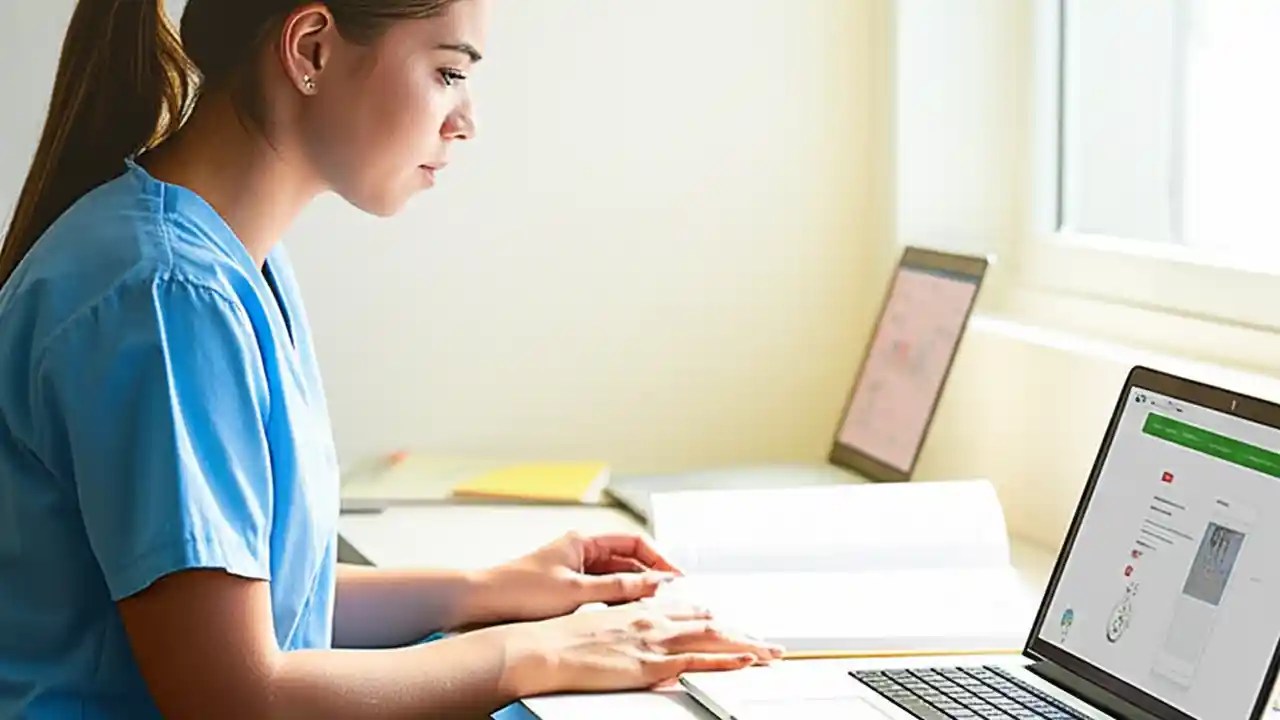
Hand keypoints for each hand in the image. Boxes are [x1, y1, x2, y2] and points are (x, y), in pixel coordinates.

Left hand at [472, 532, 679, 624]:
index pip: (633, 542)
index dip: (658, 558)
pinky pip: (602, 593)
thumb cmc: (519, 589)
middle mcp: (580, 552)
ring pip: (616, 578)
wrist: (483, 602)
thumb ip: (618, 589)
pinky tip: (626, 615)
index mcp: (583, 541)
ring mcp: (574, 572)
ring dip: (634, 591)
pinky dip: (617, 602)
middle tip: (670, 596)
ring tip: (652, 607)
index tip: (675, 576)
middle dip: (650, 577)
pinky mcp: (567, 590)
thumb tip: (654, 584)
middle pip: (627, 561)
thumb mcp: (576, 590)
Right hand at [503, 601, 783, 695]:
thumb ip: (621, 627)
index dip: (715, 620)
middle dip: (743, 634)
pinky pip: (697, 661)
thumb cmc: (560, 641)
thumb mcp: (597, 626)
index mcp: (638, 611)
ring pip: (712, 638)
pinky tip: (746, 661)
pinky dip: (726, 660)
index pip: (688, 612)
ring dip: (746, 645)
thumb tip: (631, 635)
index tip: (733, 626)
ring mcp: (653, 641)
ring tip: (771, 653)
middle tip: (769, 644)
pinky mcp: (649, 665)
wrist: (542, 649)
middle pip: (709, 624)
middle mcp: (652, 621)